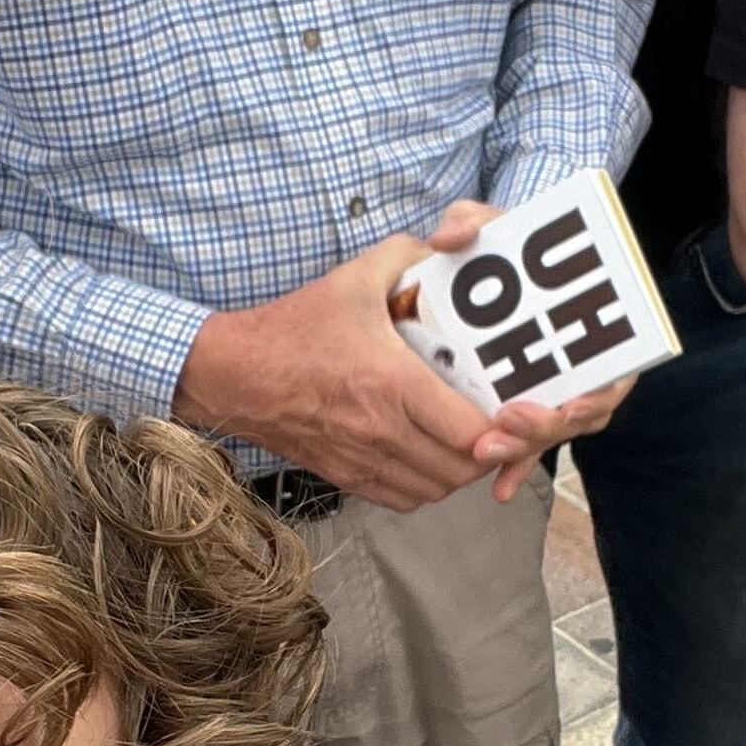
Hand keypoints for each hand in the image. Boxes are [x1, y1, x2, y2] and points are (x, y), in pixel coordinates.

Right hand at [174, 208, 499, 511]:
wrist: (235, 373)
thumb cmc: (294, 327)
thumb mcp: (354, 277)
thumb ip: (406, 256)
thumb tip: (448, 245)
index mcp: (391, 383)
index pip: (470, 433)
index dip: (500, 431)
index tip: (509, 412)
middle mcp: (381, 431)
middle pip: (461, 470)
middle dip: (487, 452)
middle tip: (494, 424)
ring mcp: (362, 460)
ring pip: (436, 490)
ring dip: (458, 472)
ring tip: (463, 441)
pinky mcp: (346, 477)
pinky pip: (405, 500)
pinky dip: (425, 485)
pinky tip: (427, 456)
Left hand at [388, 204, 635, 505]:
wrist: (488, 266)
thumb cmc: (500, 243)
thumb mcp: (487, 220)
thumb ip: (471, 219)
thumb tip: (453, 238)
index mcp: (591, 321)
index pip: (612, 368)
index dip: (594, 393)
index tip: (565, 400)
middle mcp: (583, 363)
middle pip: (581, 412)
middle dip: (545, 426)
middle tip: (507, 423)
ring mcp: (554, 390)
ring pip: (550, 433)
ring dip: (521, 448)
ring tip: (485, 453)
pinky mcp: (525, 408)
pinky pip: (526, 445)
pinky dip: (512, 466)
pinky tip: (497, 488)